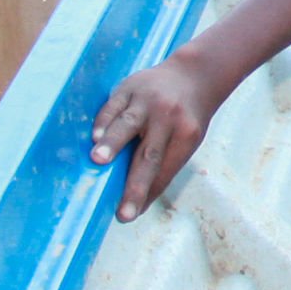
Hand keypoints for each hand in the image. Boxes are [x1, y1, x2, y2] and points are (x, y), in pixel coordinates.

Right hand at [91, 55, 220, 220]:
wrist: (195, 74)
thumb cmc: (187, 117)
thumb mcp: (188, 138)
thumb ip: (164, 162)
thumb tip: (138, 199)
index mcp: (186, 135)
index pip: (165, 171)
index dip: (147, 194)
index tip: (130, 215)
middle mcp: (168, 118)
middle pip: (149, 156)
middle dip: (134, 186)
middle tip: (123, 212)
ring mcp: (148, 101)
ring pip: (129, 124)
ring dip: (112, 143)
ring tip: (98, 160)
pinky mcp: (130, 87)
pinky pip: (114, 106)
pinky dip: (104, 121)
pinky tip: (95, 136)